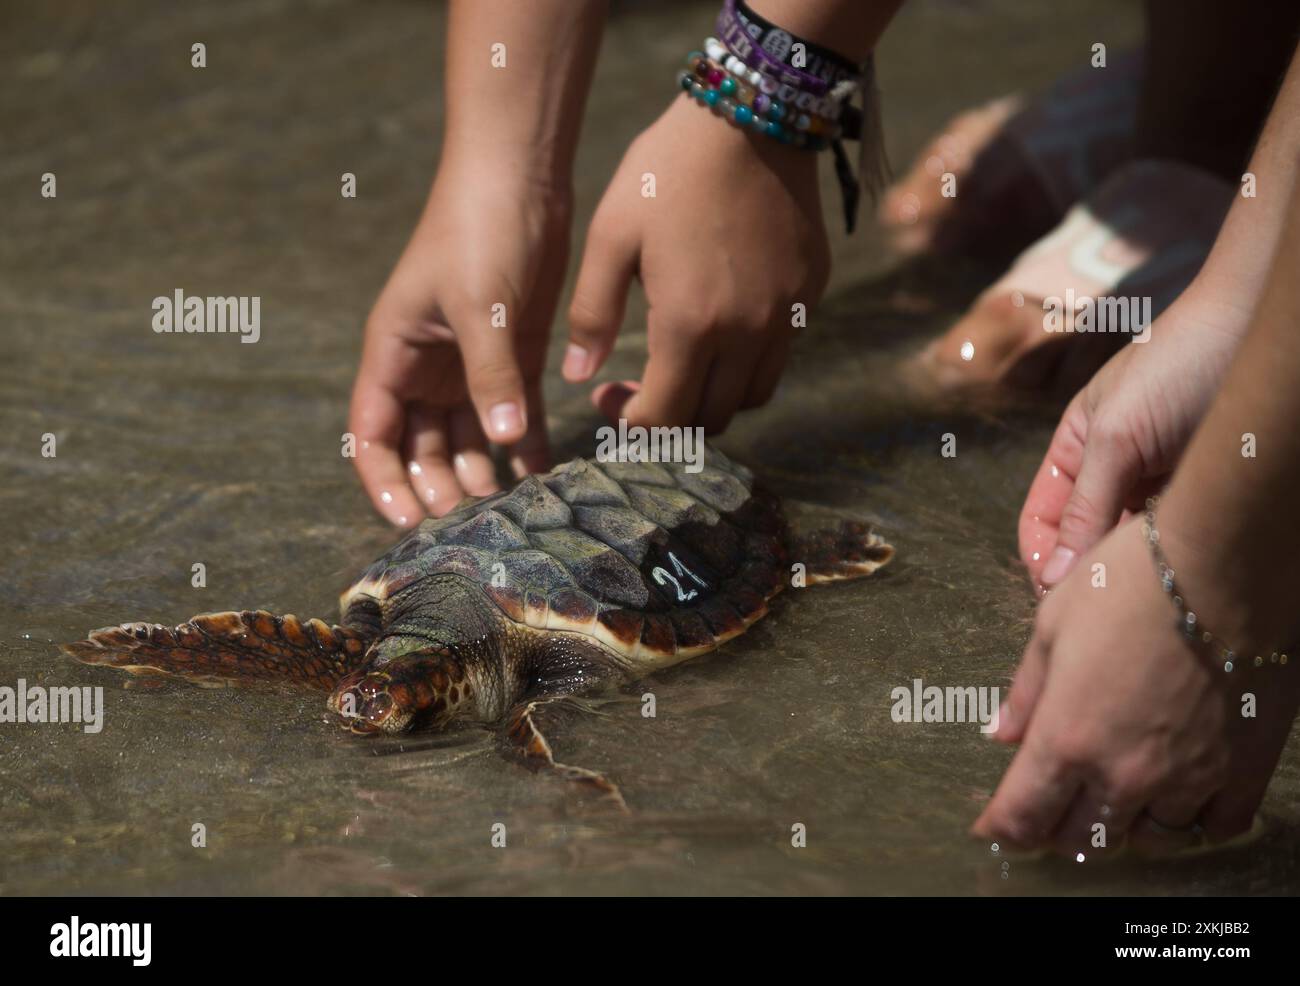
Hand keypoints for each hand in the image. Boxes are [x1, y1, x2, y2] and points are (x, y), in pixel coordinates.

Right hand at [349, 161, 569, 523]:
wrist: (521, 176)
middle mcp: (425, 367)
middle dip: (439, 485)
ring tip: (508, 507)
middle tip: (471, 519)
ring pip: (469, 437)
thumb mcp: (480, 307)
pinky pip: (515, 415)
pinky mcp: (514, 357)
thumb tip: (506, 445)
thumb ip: (491, 377)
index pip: (372, 434)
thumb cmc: (479, 231)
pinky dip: (524, 445)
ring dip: (483, 472)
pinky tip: (541, 475)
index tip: (408, 519)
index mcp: (393, 353)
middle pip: (422, 446)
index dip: (384, 480)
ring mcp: (470, 364)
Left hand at [564, 95, 830, 433]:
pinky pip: (781, 353)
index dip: (631, 425)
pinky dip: (749, 363)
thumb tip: (578, 374)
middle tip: (642, 390)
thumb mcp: (610, 235)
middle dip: (671, 420)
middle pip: (712, 419)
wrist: (751, 117)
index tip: (609, 398)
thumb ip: (592, 312)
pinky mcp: (809, 294)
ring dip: (714, 398)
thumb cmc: (667, 172)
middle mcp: (745, 333)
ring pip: (754, 396)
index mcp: (689, 324)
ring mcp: (785, 316)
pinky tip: (722, 327)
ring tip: (684, 367)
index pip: (665, 418)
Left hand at [976, 515, 1299, 854]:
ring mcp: (1188, 777)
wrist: (1224, 562)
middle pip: (1081, 838)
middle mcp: (1125, 772)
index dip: (1002, 829)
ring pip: (1148, 838)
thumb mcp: (1053, 625)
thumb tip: (999, 733)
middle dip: (1056, 830)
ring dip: (1123, 827)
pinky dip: (1190, 822)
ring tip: (1113, 801)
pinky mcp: (1242, 770)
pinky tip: (1178, 799)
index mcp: (1067, 737)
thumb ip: (1026, 691)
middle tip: (1050, 810)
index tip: (993, 827)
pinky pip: (1214, 826)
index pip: (1022, 816)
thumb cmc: (1130, 582)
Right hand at [1019, 287, 1249, 588]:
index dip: (1043, 560)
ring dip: (1134, 570)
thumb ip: (1084, 508)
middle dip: (1089, 574)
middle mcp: (1114, 473)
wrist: (1260, 328)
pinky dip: (1174, 559)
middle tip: (1105, 607)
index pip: (1042, 523)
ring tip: (1148, 587)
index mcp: (1075, 452)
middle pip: (1086, 543)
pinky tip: (1181, 567)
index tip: (1057, 597)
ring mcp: (1161, 486)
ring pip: (1132, 548)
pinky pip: (1177, 541)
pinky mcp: (1203, 495)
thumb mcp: (1117, 436)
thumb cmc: (1178, 364)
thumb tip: (1051, 581)